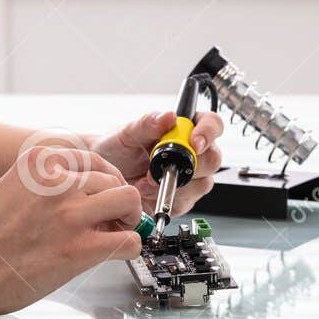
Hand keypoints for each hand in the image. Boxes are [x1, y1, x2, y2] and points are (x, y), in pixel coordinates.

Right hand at [0, 146, 142, 318]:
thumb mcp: (12, 187)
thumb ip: (47, 183)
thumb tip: (86, 191)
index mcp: (39, 162)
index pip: (94, 158)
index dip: (104, 180)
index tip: (103, 195)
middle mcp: (57, 181)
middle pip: (114, 178)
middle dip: (116, 199)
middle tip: (110, 219)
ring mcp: (70, 213)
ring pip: (128, 200)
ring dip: (128, 218)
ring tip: (115, 232)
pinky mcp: (80, 248)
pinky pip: (130, 239)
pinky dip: (131, 246)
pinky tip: (117, 253)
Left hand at [91, 109, 224, 218]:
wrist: (106, 179)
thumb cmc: (117, 151)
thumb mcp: (128, 134)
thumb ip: (148, 123)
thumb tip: (169, 116)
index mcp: (184, 129)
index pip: (212, 124)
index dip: (208, 132)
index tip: (195, 142)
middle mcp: (193, 153)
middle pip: (213, 158)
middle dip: (190, 165)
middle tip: (162, 167)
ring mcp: (190, 178)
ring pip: (203, 183)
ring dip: (175, 184)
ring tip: (147, 180)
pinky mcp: (183, 199)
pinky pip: (186, 202)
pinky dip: (166, 199)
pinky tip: (148, 193)